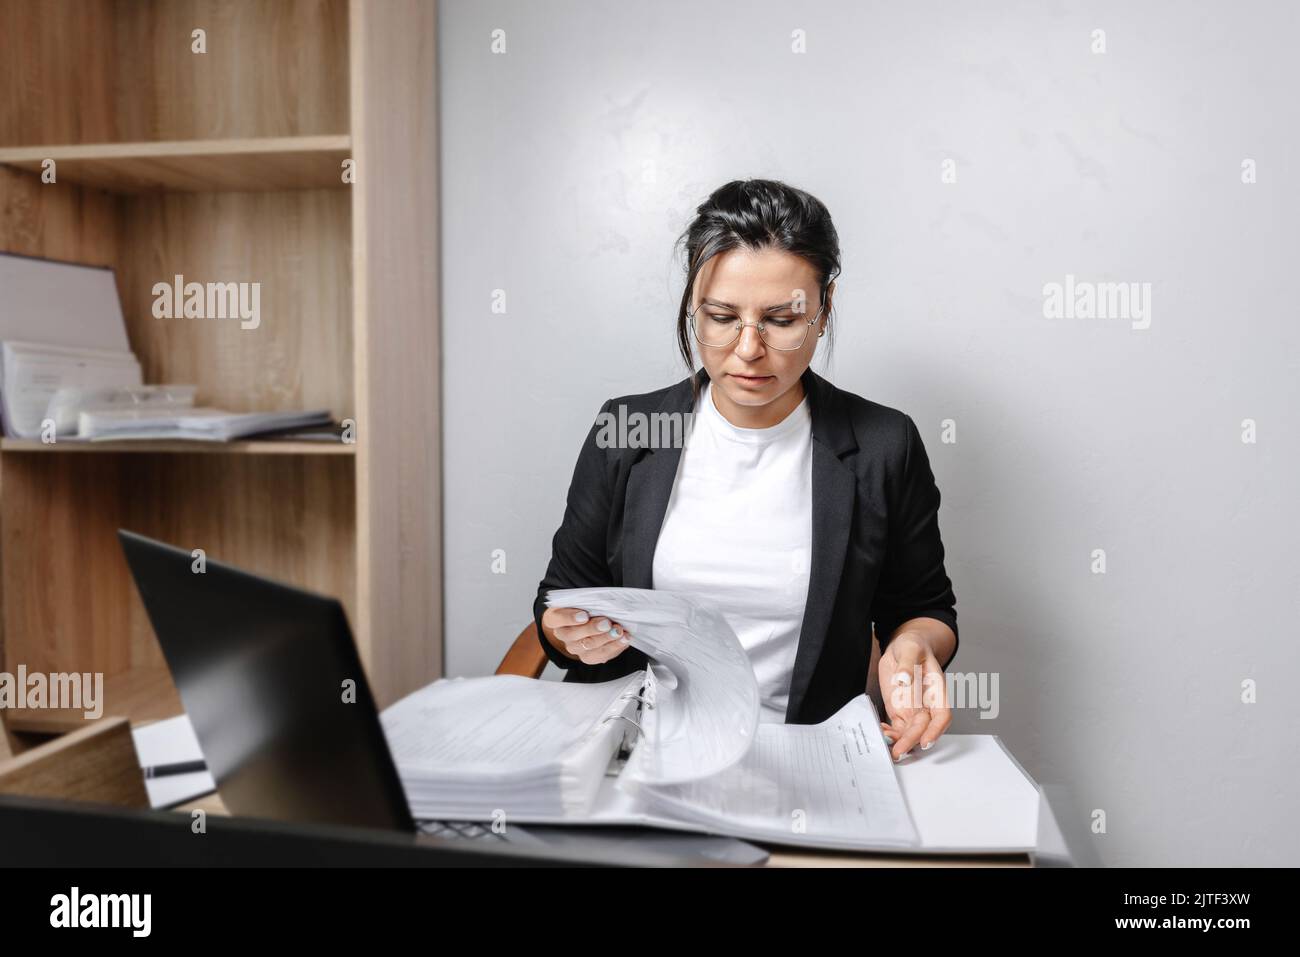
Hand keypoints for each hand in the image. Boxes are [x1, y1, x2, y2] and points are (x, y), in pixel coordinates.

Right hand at [541, 607, 633, 664]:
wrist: (584, 622)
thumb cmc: (582, 607)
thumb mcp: (581, 600)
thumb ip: (588, 601)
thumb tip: (605, 602)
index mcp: (555, 618)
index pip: (558, 618)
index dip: (570, 618)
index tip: (584, 615)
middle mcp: (563, 635)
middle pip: (574, 635)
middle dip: (593, 629)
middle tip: (607, 623)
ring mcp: (575, 648)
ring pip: (588, 647)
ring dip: (606, 639)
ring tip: (619, 631)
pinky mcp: (588, 657)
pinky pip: (600, 655)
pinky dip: (614, 647)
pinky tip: (623, 639)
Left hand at [877, 631, 951, 761]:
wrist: (902, 647)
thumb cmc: (913, 646)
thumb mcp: (910, 648)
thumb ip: (908, 663)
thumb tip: (903, 679)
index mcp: (936, 690)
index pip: (942, 715)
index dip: (936, 730)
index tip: (925, 741)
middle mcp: (926, 704)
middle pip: (923, 728)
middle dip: (912, 741)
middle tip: (898, 751)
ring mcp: (912, 709)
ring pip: (910, 732)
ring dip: (899, 742)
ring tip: (885, 746)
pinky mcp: (899, 710)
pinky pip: (896, 728)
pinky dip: (889, 734)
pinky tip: (879, 733)